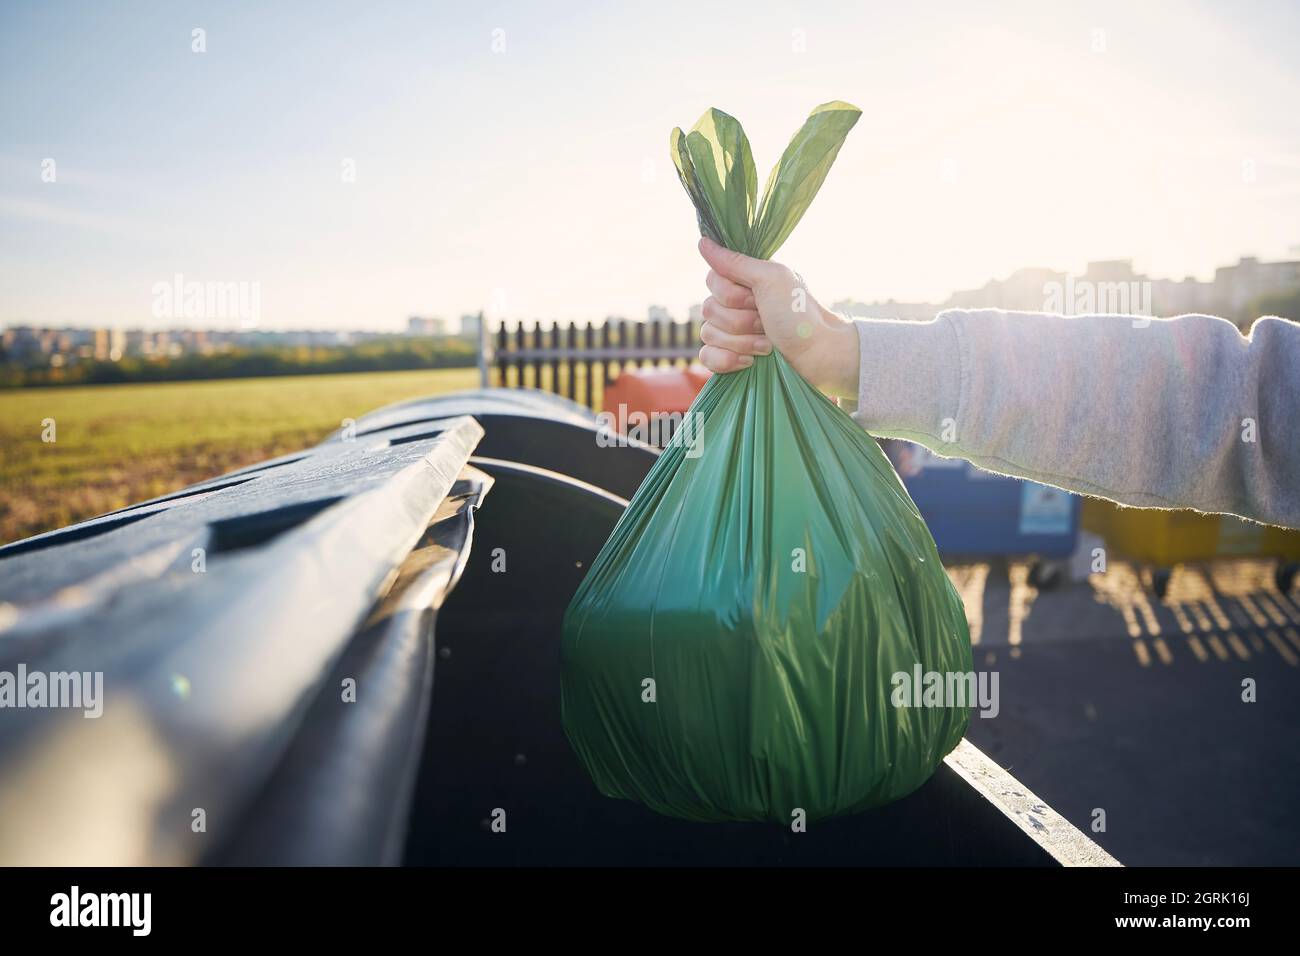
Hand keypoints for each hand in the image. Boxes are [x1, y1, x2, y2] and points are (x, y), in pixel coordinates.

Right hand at [696, 237, 859, 396]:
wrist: (817, 356)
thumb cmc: (799, 315)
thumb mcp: (771, 279)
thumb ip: (735, 262)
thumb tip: (702, 242)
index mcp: (745, 281)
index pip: (711, 280)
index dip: (731, 293)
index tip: (756, 297)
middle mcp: (736, 304)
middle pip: (708, 309)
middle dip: (740, 320)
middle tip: (767, 322)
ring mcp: (732, 332)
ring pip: (708, 334)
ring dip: (741, 342)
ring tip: (767, 345)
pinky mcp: (730, 357)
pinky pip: (707, 357)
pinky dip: (727, 361)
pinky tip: (749, 363)